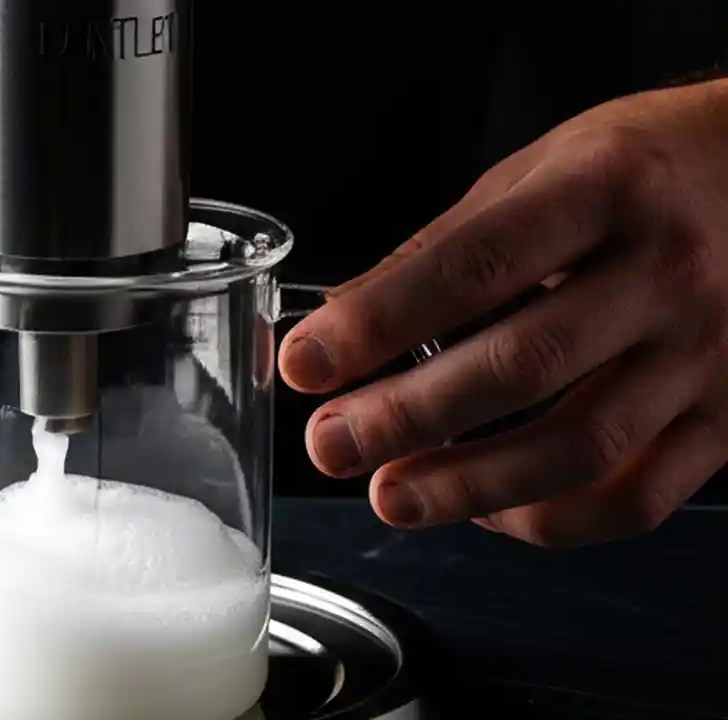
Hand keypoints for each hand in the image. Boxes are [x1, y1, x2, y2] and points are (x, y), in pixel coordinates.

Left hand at [280, 79, 727, 546]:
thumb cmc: (646, 169)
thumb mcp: (542, 168)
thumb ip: (447, 246)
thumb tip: (344, 318)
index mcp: (605, 191)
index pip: (474, 265)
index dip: (379, 321)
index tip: (307, 362)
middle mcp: (665, 274)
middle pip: (523, 366)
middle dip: (408, 416)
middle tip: (331, 443)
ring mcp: (705, 355)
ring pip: (581, 448)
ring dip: (469, 485)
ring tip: (390, 496)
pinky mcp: (727, 422)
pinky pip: (636, 499)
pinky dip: (550, 520)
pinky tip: (488, 509)